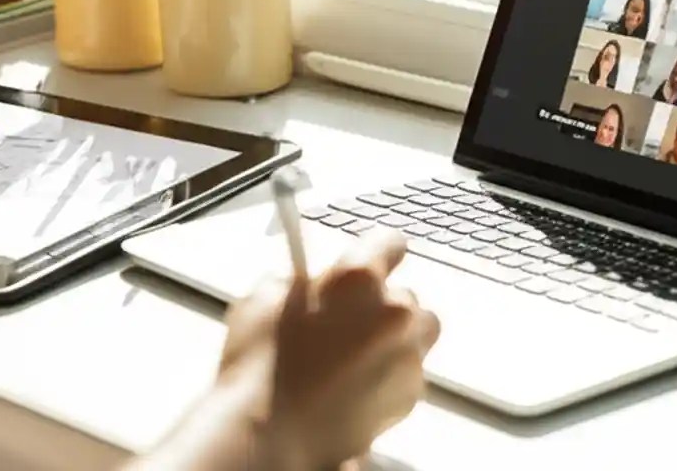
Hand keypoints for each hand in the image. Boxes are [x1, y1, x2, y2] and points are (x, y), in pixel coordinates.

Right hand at [220, 227, 440, 470]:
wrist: (270, 434)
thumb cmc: (261, 367)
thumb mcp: (265, 298)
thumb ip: (299, 280)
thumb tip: (312, 282)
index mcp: (358, 279)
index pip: (390, 242)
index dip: (377, 251)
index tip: (371, 261)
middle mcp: (393, 312)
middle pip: (405, 295)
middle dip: (379, 306)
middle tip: (347, 323)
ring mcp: (407, 355)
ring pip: (416, 334)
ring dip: (393, 338)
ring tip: (354, 357)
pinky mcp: (410, 394)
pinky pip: (409, 373)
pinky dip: (389, 375)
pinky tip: (354, 385)